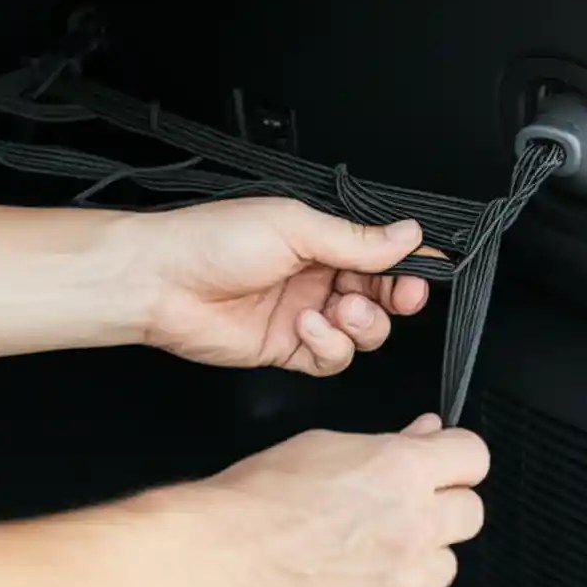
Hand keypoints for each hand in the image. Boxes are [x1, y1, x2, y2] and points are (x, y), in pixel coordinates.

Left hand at [126, 198, 433, 375]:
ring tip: (339, 308)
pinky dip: (330, 347)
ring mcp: (304, 314)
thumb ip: (356, 239)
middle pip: (381, 295)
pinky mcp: (288, 349)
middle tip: (397, 295)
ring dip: (362, 324)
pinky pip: (332, 359)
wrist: (161, 281)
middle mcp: (316, 275)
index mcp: (320, 238)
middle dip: (394, 298)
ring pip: (363, 332)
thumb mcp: (295, 226)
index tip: (425, 272)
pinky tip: (309, 327)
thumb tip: (409, 235)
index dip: (408, 265)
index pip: (381, 253)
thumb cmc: (212, 241)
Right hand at [192, 413, 488, 586]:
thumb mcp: (322, 446)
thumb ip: (389, 444)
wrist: (217, 565)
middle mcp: (415, 529)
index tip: (441, 467)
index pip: (474, 456)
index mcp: (402, 472)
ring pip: (443, 570)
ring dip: (415, 561)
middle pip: (470, 514)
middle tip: (393, 513)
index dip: (454, 459)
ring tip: (358, 557)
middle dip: (439, 509)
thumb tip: (426, 435)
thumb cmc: (256, 503)